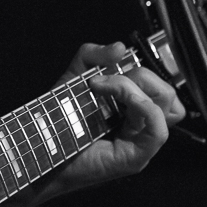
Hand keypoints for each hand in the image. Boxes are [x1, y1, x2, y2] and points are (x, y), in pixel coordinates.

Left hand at [32, 40, 184, 201]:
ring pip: (167, 106)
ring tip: (101, 88)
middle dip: (139, 75)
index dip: (144, 71)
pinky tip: (112, 97)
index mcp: (134, 111)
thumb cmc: (57, 118)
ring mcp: (141, 145)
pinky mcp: (135, 158)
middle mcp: (141, 128)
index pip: (162, 88)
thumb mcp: (75, 75)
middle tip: (103, 80)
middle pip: (167, 93)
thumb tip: (121, 48)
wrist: (39, 146)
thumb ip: (94, 55)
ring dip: (134, 87)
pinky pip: (157, 130)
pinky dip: (140, 104)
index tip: (112, 67)